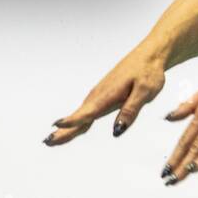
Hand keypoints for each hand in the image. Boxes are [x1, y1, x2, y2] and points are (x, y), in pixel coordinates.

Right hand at [48, 47, 167, 144]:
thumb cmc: (149, 73)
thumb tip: (117, 130)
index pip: (89, 111)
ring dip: (67, 128)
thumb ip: (130, 110)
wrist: (150, 56)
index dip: (73, 120)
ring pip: (81, 115)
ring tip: (52, 140)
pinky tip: (71, 128)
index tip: (57, 125)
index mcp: (108, 95)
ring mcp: (100, 95)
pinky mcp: (103, 95)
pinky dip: (76, 121)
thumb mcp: (145, 92)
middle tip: (47, 142)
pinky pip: (87, 111)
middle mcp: (100, 95)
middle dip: (64, 130)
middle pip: (80, 116)